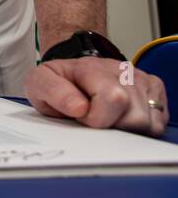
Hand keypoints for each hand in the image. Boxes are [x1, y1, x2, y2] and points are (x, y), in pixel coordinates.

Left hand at [24, 56, 168, 136]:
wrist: (74, 71)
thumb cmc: (59, 81)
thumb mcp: (39, 83)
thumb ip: (53, 93)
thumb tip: (79, 108)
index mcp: (91, 68)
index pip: (112, 98)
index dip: (94, 119)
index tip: (80, 116)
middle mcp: (121, 70)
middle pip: (135, 117)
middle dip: (112, 128)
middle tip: (94, 119)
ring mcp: (140, 78)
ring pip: (149, 122)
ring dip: (127, 129)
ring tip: (107, 118)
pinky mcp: (154, 88)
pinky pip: (158, 121)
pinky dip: (141, 127)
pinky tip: (122, 118)